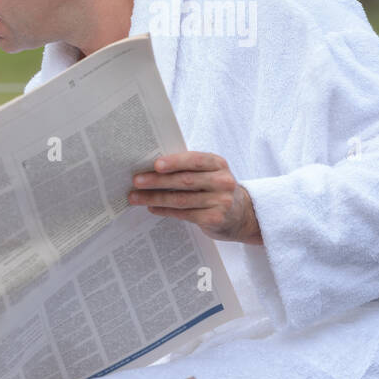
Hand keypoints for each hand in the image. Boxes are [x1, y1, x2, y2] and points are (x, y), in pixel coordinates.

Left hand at [128, 151, 262, 244]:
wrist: (242, 214)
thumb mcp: (209, 173)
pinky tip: (152, 208)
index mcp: (218, 164)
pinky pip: (184, 214)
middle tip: (136, 181)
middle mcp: (222, 181)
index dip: (175, 162)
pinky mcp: (215, 219)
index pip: (195, 160)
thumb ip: (187, 168)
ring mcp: (221, 201)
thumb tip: (150, 167)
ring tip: (136, 197)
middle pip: (185, 181)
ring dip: (155, 198)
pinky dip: (165, 211)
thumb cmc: (215, 189)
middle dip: (157, 181)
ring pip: (181, 199)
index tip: (155, 165)